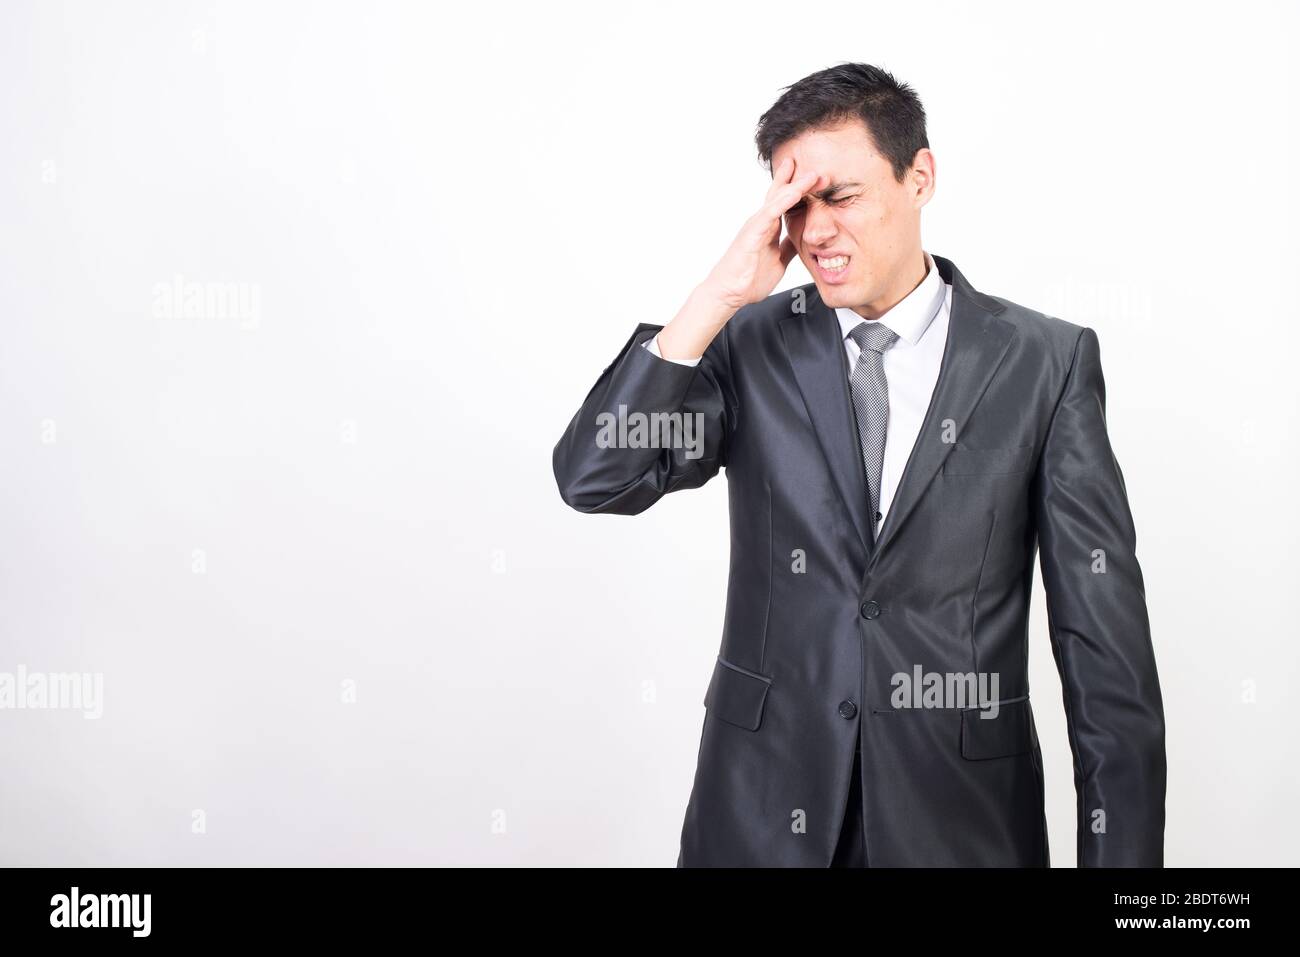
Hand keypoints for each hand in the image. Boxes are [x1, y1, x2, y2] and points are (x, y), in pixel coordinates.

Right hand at [654, 158, 821, 360]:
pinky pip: (770, 213)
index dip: (799, 188)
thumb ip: (788, 246)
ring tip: (812, 173)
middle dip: (797, 178)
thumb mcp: (778, 260)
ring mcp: (756, 226)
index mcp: (768, 228)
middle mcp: (761, 222)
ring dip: (796, 185)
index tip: (815, 176)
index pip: (784, 202)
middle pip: (780, 193)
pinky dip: (783, 202)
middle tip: (815, 163)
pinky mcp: (751, 234)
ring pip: (778, 199)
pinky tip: (795, 192)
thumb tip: (802, 240)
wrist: (728, 293)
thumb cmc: (747, 278)